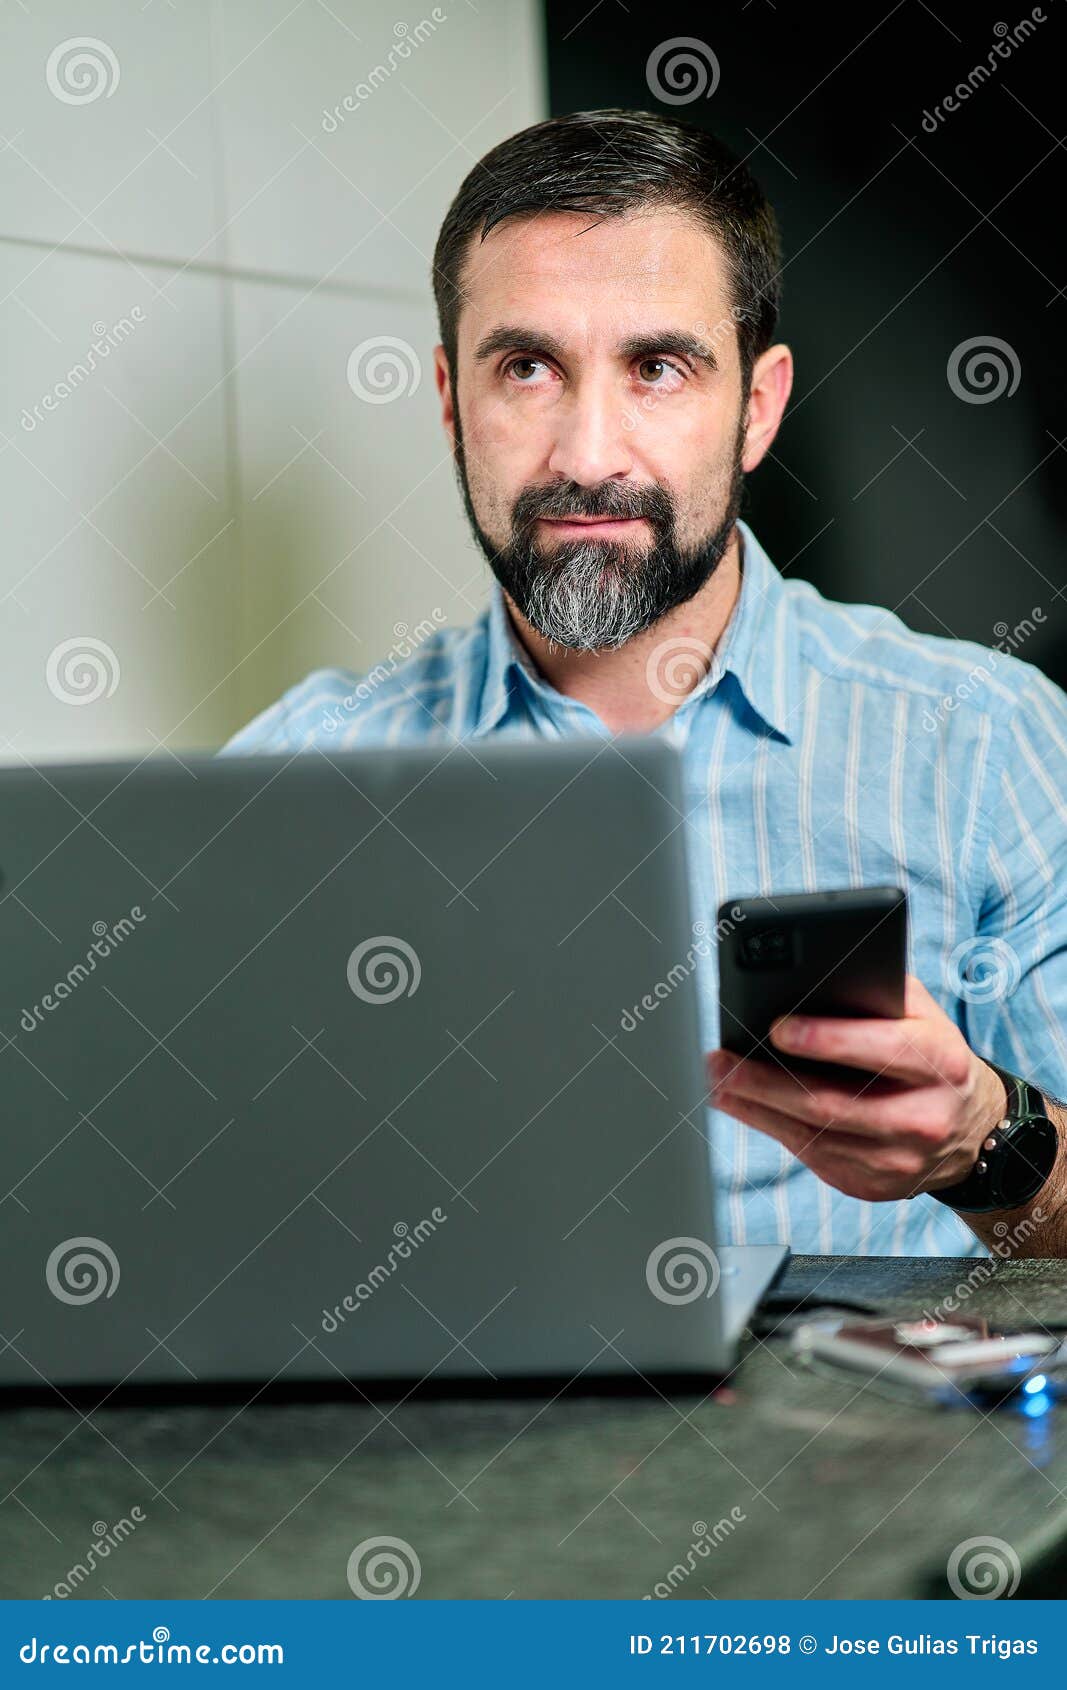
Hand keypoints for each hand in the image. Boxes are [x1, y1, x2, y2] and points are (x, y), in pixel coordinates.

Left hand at [706, 974, 1009, 1202]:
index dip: (827, 1039)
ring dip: (756, 1109)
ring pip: (814, 1136)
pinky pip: (814, 1158)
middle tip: (720, 1061)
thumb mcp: (923, 1015)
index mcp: (941, 1062)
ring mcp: (900, 1159)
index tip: (777, 1027)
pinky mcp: (876, 1185)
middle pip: (833, 1103)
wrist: (971, 1126)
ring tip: (718, 1081)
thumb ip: (878, 993)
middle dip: (766, 1082)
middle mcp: (924, 1116)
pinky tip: (746, 1107)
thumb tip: (811, 980)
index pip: (883, 1049)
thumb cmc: (931, 1054)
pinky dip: (774, 1130)